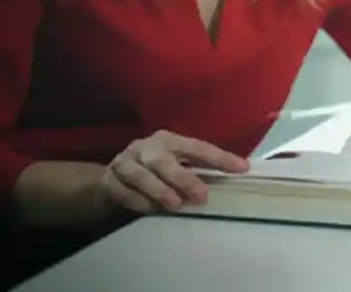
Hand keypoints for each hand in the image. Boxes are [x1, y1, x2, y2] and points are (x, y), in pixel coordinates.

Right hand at [98, 130, 248, 214]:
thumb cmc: (154, 171)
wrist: (110, 180)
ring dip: (159, 190)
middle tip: (201, 196)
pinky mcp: (108, 180)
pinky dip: (138, 201)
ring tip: (175, 206)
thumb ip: (197, 170)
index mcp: (168, 140)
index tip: (242, 168)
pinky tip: (151, 210)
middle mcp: (145, 147)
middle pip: (163, 160)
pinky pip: (122, 190)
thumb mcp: (175, 164)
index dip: (219, 157)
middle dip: (183, 178)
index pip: (197, 146)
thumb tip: (232, 178)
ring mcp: (124, 162)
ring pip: (140, 175)